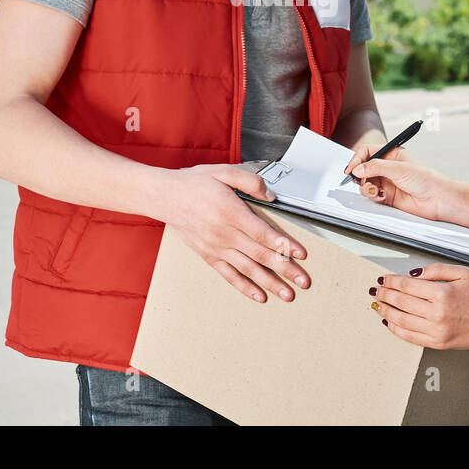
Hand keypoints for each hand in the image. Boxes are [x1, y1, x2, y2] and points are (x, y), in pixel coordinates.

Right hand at [162, 163, 309, 304]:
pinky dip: (245, 287)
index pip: (263, 234)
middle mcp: (224, 234)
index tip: (300, 255)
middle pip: (260, 255)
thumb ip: (250, 181)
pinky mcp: (209, 256)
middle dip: (285, 270)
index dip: (284, 246)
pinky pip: (229, 275)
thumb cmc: (194, 184)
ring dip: (270, 283)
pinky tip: (259, 296)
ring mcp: (216, 248)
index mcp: (231, 213)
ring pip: (248, 269)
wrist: (165, 198)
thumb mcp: (224, 172)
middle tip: (303, 281)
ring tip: (287, 294)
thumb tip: (271, 195)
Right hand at [343, 143, 450, 220]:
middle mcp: (387, 167)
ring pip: (365, 182)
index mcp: (391, 154)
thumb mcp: (397, 168)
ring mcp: (387, 182)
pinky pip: (372, 194)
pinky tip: (381, 196)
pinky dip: (372, 195)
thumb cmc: (425, 179)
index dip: (357, 159)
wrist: (437, 199)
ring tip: (374, 190)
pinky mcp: (387, 196)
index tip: (351, 169)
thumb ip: (375, 167)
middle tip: (357, 180)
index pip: (367, 152)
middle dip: (359, 174)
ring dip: (366, 186)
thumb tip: (357, 169)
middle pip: (363, 168)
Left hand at [369, 263, 468, 348]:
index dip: (391, 281)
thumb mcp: (460, 272)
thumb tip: (412, 274)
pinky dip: (396, 329)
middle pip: (400, 302)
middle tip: (376, 290)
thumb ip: (434, 270)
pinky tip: (389, 322)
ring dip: (386, 311)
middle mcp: (437, 313)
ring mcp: (436, 330)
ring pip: (401, 321)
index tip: (384, 279)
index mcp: (441, 293)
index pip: (406, 286)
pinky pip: (410, 337)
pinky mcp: (437, 342)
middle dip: (384, 295)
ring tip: (378, 305)